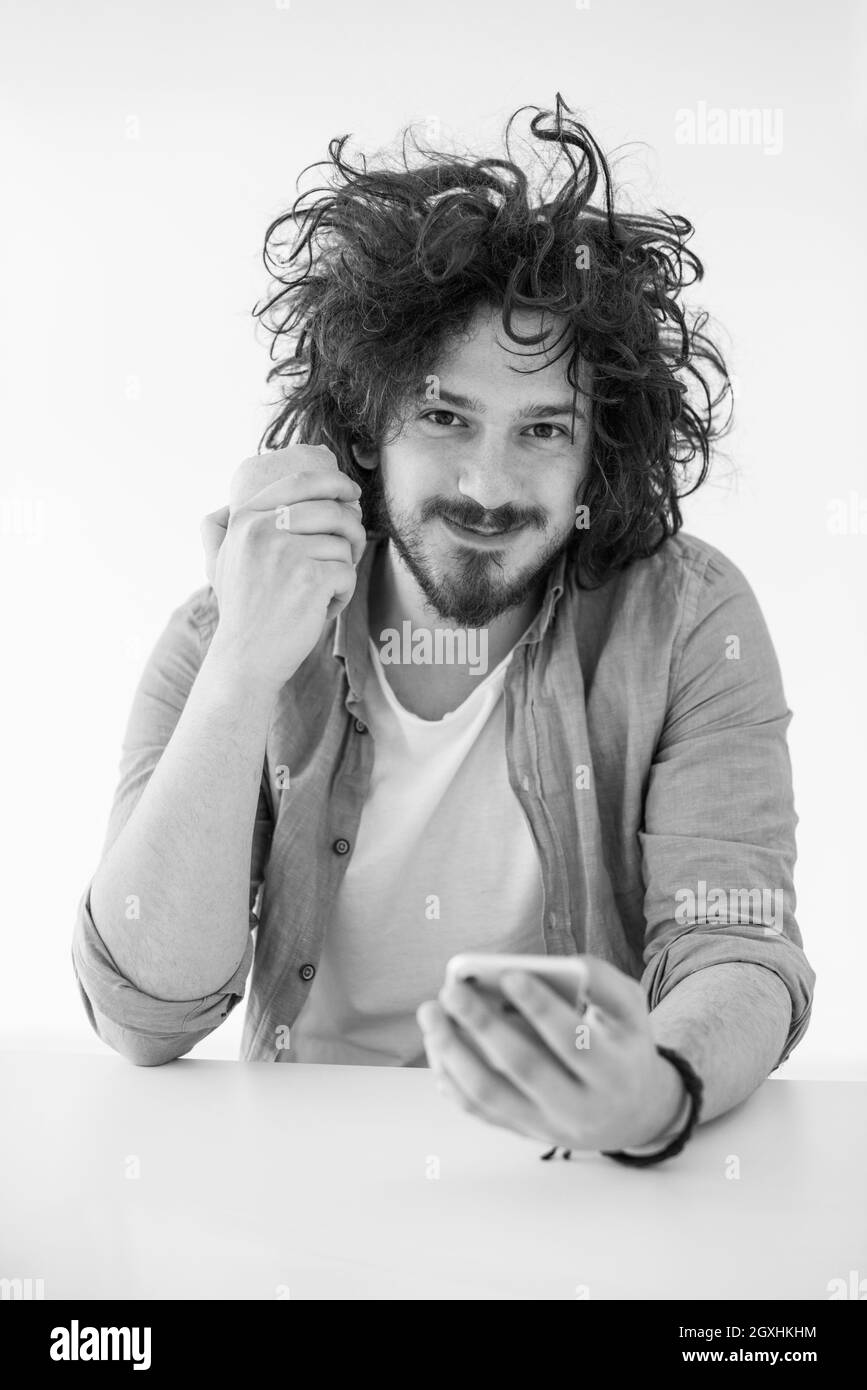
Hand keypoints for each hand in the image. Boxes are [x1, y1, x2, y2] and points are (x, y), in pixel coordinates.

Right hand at [200, 444, 365, 690]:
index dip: (335, 482)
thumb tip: (228, 502)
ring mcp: (288, 554)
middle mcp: (263, 530)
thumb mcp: (219, 561)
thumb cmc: (241, 610)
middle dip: (352, 530)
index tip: (352, 494)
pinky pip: (348, 573)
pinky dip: (343, 594)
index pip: (301, 482)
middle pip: (332, 510)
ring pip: (344, 543)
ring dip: (343, 569)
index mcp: (246, 519)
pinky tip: (323, 608)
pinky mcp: (312, 579)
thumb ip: (219, 528)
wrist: (246, 657)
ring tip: (322, 591)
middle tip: (350, 551)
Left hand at [416, 956, 685, 1152]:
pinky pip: (478, 1109)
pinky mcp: (522, 1130)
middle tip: (451, 990)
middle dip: (483, 1026)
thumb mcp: (632, 1010)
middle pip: (525, 1068)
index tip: (509, 974)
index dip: (542, 1009)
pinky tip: (436, 1043)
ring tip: (430, 1013)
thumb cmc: (623, 1045)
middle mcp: (581, 1107)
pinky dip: (451, 1077)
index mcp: (615, 1073)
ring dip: (453, 1053)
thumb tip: (563, 964)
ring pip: (491, 1094)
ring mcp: (547, 1125)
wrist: (632, 1113)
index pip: (575, 1043)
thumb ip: (603, 983)